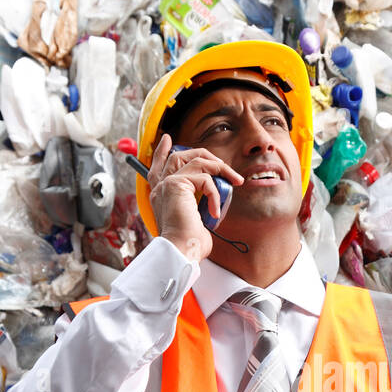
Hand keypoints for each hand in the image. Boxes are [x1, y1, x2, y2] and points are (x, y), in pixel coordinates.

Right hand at [148, 133, 243, 261]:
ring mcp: (166, 184)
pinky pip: (204, 178)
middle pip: (179, 156)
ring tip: (234, 181)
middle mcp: (160, 187)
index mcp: (160, 195)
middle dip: (204, 156)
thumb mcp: (193, 222)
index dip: (162, 151)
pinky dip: (215, 193)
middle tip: (223, 165)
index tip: (167, 139)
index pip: (158, 167)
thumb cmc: (188, 245)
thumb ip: (197, 209)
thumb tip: (212, 209)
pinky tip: (215, 210)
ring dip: (220, 168)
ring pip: (196, 160)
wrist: (180, 252)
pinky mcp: (176, 184)